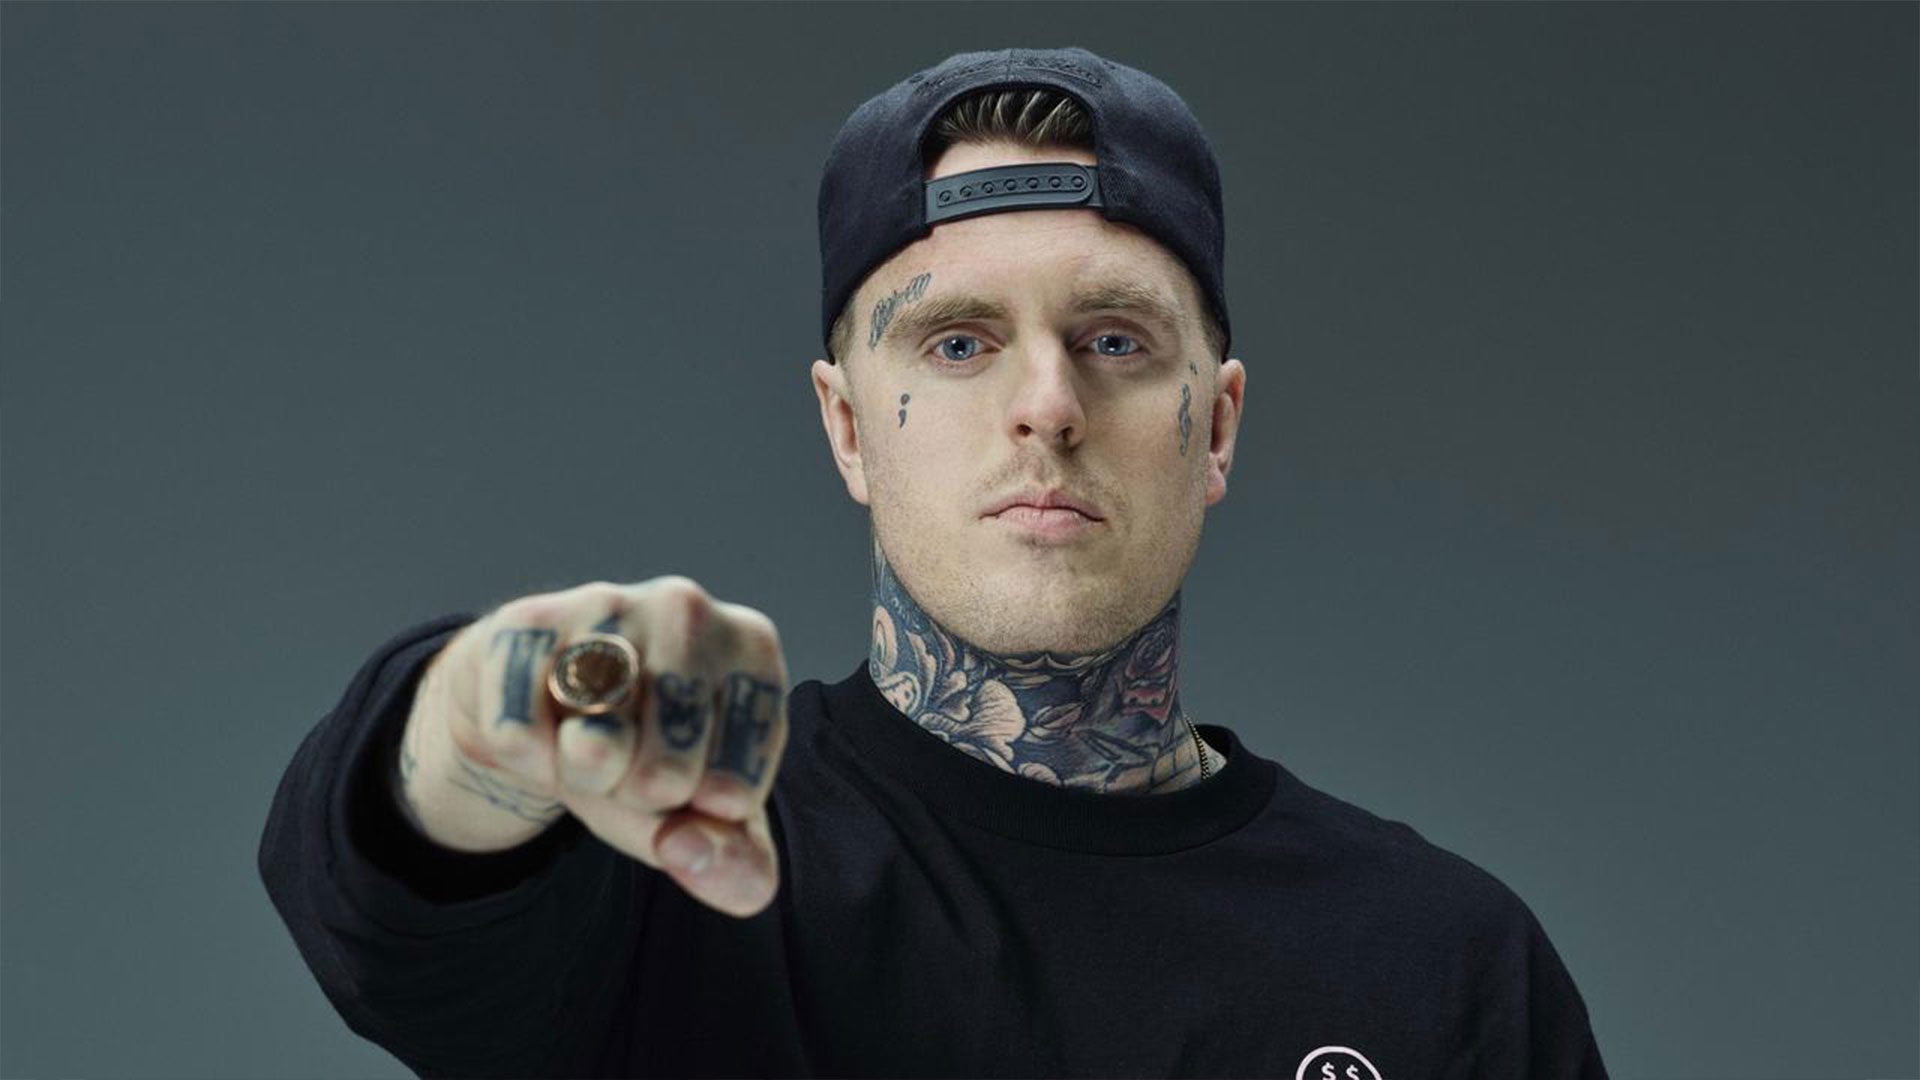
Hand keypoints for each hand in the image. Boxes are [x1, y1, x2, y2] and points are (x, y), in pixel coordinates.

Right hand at [413, 576, 788, 917]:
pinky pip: (520, 737)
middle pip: (666, 776)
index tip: (689, 774)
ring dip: (583, 779)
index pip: (732, 794)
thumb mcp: (707, 817)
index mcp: (754, 652)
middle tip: (630, 758)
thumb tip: (686, 849)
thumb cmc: (645, 755)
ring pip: (595, 751)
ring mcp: (608, 603)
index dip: (696, 813)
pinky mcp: (528, 620)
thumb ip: (735, 864)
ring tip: (590, 746)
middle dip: (638, 798)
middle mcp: (690, 610)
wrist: (546, 707)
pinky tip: (543, 728)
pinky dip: (527, 760)